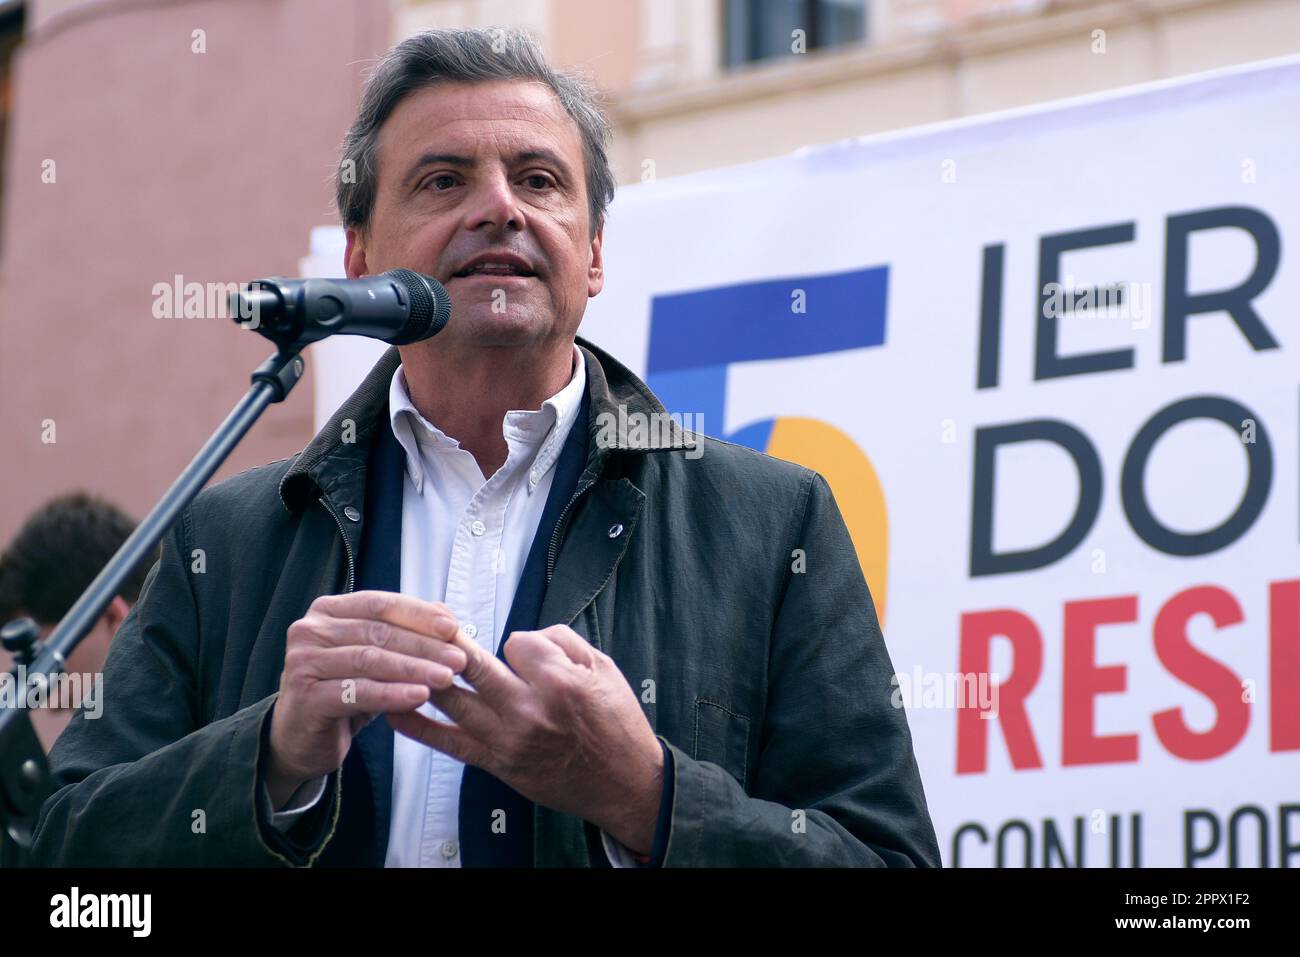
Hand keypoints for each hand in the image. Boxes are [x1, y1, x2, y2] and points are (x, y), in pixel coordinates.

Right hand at [265, 591, 467, 808]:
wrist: (301, 738)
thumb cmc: (343, 691)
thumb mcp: (374, 657)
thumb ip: (403, 632)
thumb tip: (446, 612)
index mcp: (327, 611)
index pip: (380, 604)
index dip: (419, 614)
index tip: (454, 628)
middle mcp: (309, 630)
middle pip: (378, 632)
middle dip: (424, 645)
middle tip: (459, 659)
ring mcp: (303, 663)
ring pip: (370, 660)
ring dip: (414, 669)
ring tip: (447, 678)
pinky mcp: (305, 697)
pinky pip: (358, 693)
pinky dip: (393, 694)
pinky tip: (419, 697)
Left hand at [386, 624, 664, 854]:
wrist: (624, 783)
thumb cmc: (616, 725)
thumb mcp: (604, 668)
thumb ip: (563, 642)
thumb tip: (524, 637)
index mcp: (559, 682)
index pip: (516, 642)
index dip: (517, 642)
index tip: (526, 653)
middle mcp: (529, 710)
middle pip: (472, 665)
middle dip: (447, 641)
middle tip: (426, 625)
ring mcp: (509, 740)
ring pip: (453, 701)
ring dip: (425, 677)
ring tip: (401, 658)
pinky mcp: (498, 764)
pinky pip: (450, 744)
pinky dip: (420, 728)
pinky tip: (398, 711)